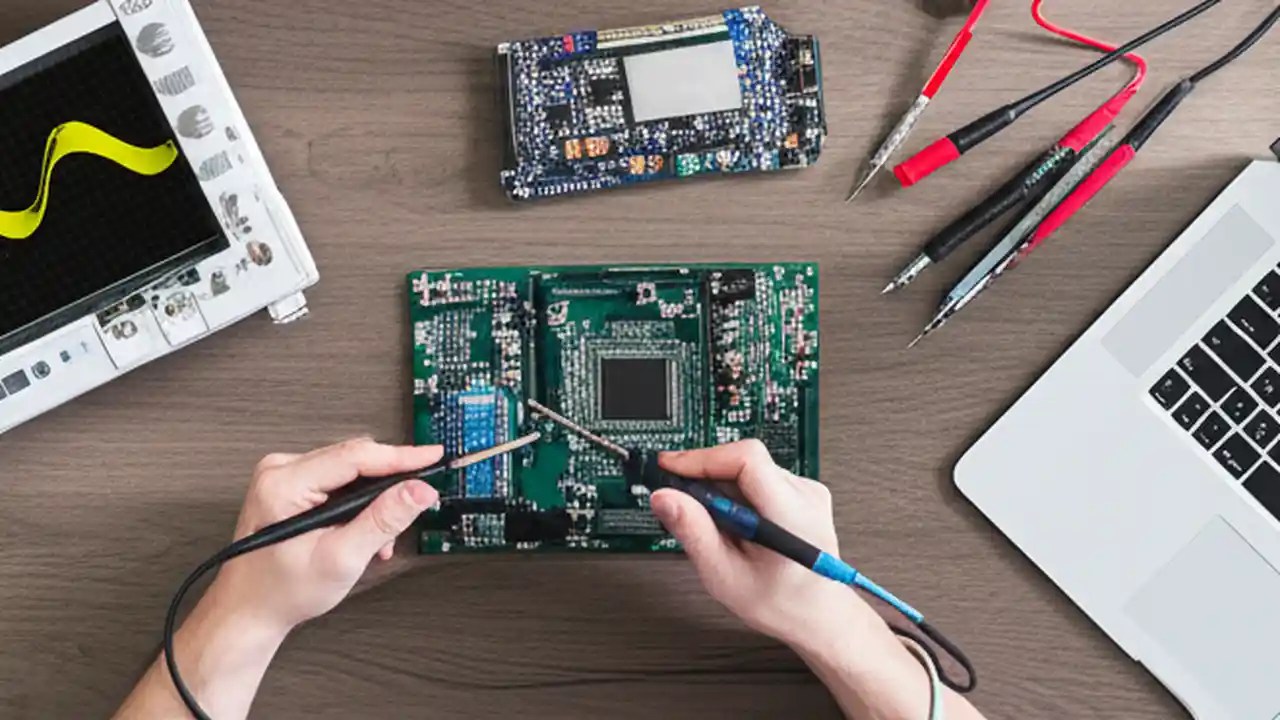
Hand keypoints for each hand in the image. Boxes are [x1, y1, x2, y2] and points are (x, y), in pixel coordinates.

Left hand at [207, 439, 441, 634]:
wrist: (249, 610)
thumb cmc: (282, 592)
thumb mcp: (342, 559)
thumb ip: (383, 520)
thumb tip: (418, 490)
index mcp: (284, 484)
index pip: (356, 456)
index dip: (400, 457)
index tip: (432, 457)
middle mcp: (279, 471)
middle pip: (354, 459)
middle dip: (388, 485)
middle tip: (415, 505)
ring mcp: (283, 476)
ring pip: (350, 470)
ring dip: (373, 499)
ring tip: (381, 537)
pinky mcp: (290, 485)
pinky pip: (338, 480)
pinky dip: (357, 503)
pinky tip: (362, 531)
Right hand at [649, 440, 881, 656]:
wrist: (818, 614)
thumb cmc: (781, 603)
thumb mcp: (725, 576)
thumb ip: (694, 533)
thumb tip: (665, 498)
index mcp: (791, 515)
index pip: (746, 458)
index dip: (703, 458)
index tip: (670, 467)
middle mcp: (805, 495)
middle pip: (744, 460)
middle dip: (705, 475)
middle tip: (680, 500)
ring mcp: (806, 492)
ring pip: (749, 468)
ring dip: (721, 487)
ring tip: (712, 524)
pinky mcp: (802, 493)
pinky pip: (759, 478)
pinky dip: (736, 493)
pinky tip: (733, 523)